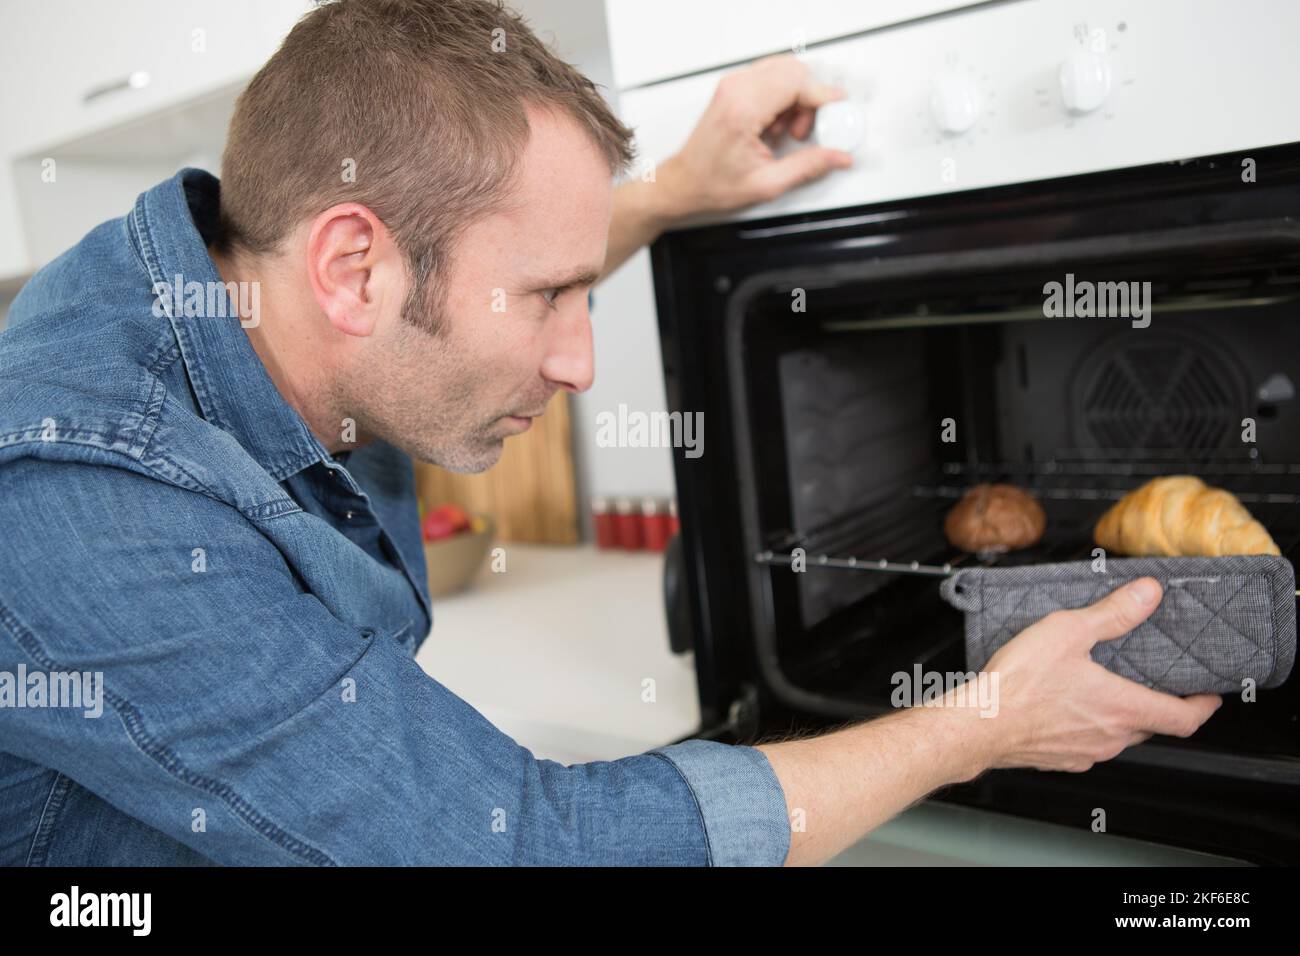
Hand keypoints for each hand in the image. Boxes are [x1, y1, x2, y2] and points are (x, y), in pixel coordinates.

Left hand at [657, 54, 853, 216]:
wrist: (685, 182)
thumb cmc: (711, 183)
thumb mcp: (766, 184)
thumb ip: (807, 167)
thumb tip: (837, 157)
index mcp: (741, 111)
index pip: (795, 82)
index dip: (822, 95)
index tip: (836, 110)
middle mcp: (735, 90)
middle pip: (793, 70)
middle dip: (810, 98)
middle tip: (802, 130)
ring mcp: (732, 85)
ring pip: (784, 71)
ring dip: (796, 98)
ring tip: (786, 131)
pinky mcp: (733, 88)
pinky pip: (771, 78)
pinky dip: (783, 97)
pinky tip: (776, 124)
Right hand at [971, 577, 1222, 772]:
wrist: (978, 724)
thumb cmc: (1019, 682)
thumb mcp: (1069, 631)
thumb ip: (1114, 613)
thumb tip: (1148, 594)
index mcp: (1122, 707)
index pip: (1184, 719)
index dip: (1202, 707)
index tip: (1208, 697)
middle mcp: (1111, 736)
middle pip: (1151, 727)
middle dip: (1156, 706)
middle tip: (1152, 685)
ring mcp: (1086, 752)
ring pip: (1118, 736)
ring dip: (1119, 717)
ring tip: (1103, 691)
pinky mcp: (1060, 759)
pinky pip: (1087, 745)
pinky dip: (1088, 727)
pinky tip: (1066, 708)